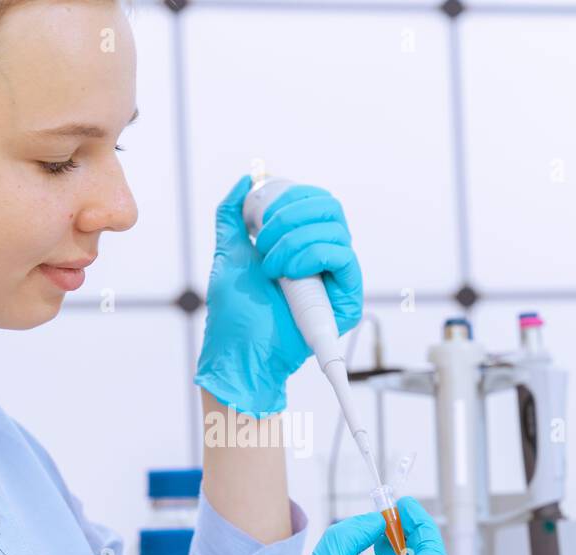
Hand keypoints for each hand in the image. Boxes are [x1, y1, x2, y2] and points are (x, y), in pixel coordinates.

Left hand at [194, 174, 363, 418]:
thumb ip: (233, 216)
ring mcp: (336, 276)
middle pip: (329, 206)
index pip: (314, 200)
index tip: (262, 214)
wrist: (241, 353)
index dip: (292, 195)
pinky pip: (343, 256)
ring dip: (294, 241)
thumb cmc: (235, 314)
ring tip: (271, 268)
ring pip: (334, 228)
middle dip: (291, 214)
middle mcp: (323, 256)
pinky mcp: (347, 297)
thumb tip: (245, 181)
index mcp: (301, 243)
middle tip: (263, 240)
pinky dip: (312, 255)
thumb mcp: (228, 253)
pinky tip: (289, 274)